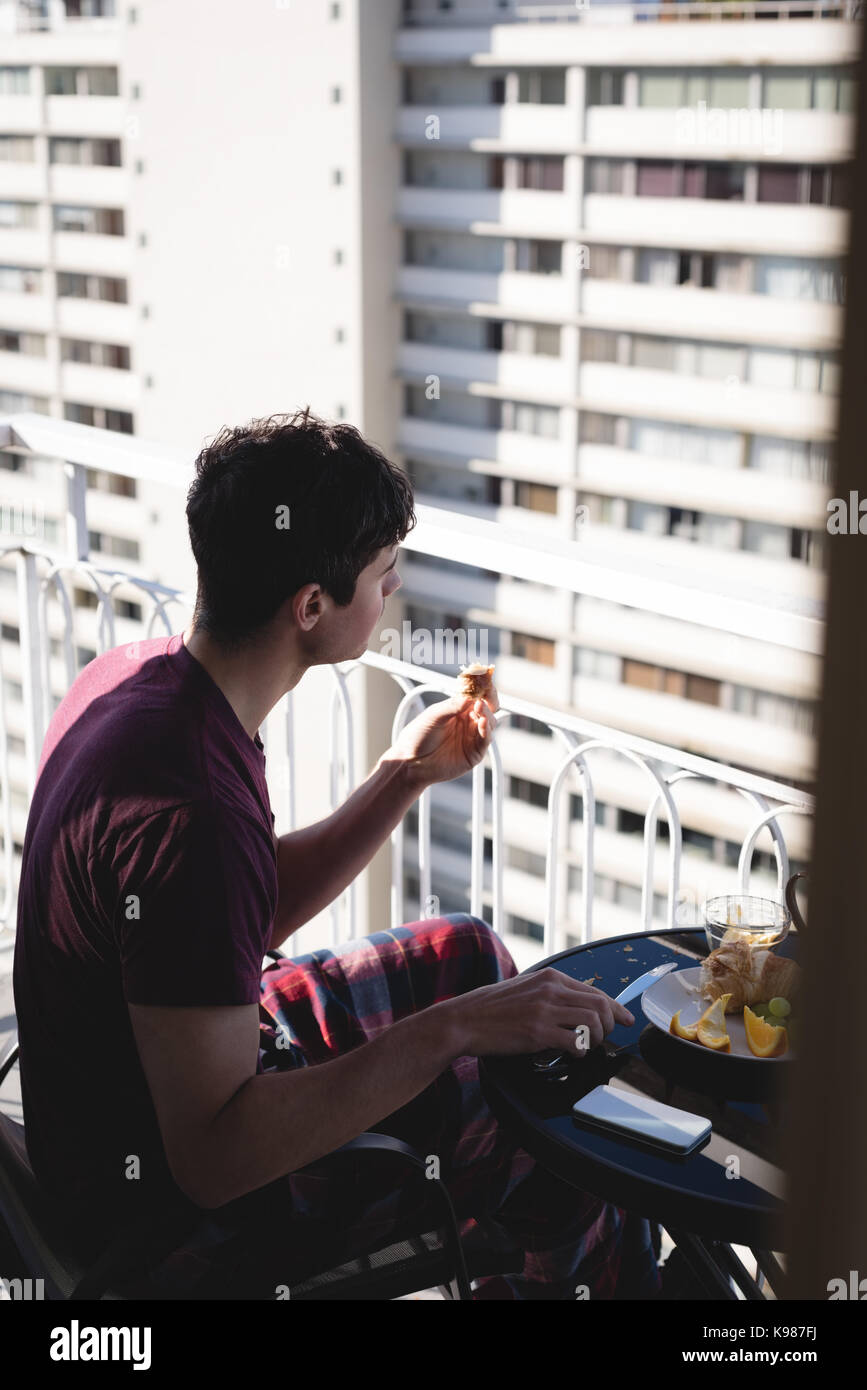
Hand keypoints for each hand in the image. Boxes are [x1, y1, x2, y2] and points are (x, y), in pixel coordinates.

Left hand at [385, 684, 500, 789]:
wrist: (411, 761)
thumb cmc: (418, 736)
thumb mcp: (433, 715)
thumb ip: (452, 706)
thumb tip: (470, 697)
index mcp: (458, 709)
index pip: (477, 695)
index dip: (483, 689)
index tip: (485, 682)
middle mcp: (468, 721)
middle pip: (488, 708)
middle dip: (488, 701)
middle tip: (481, 700)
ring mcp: (472, 737)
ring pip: (490, 722)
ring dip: (487, 714)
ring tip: (479, 710)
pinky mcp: (475, 753)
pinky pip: (486, 740)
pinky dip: (487, 730)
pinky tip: (481, 723)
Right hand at [440, 968, 634, 1057]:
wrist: (463, 1020)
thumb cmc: (490, 1008)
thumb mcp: (525, 989)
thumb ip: (550, 993)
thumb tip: (577, 1007)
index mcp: (550, 977)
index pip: (595, 991)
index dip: (616, 1008)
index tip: (626, 1019)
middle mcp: (551, 989)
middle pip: (601, 1006)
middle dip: (610, 1026)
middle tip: (604, 1038)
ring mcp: (545, 1010)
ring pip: (593, 1023)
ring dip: (596, 1040)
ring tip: (585, 1046)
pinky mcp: (538, 1032)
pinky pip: (576, 1042)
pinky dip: (581, 1051)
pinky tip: (572, 1053)